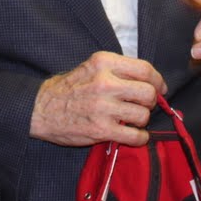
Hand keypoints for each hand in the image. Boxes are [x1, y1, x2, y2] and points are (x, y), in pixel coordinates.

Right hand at [30, 51, 165, 147]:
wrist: (40, 109)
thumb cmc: (68, 88)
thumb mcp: (91, 67)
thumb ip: (117, 70)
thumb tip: (149, 81)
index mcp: (104, 62)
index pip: (145, 69)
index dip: (158, 81)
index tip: (160, 88)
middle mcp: (105, 82)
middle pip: (149, 93)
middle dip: (151, 101)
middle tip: (143, 106)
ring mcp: (104, 107)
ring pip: (143, 115)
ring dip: (142, 120)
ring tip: (132, 120)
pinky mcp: (101, 130)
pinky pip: (135, 136)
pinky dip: (139, 138)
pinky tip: (132, 134)